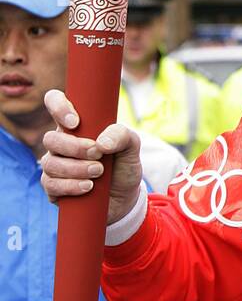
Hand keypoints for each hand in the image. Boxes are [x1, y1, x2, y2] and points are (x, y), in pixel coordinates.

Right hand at [41, 89, 143, 225]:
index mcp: (76, 125)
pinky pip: (50, 185)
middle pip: (50, 139)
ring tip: (99, 172)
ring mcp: (54, 165)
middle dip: (75, 148)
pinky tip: (88, 187)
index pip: (55, 102)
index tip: (75, 122)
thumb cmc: (123, 166)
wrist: (125, 199)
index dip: (58, 106)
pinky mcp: (53, 188)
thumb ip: (121, 135)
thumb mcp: (131, 147)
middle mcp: (61, 143)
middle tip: (98, 154)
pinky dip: (71, 186)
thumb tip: (101, 142)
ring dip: (76, 168)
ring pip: (50, 163)